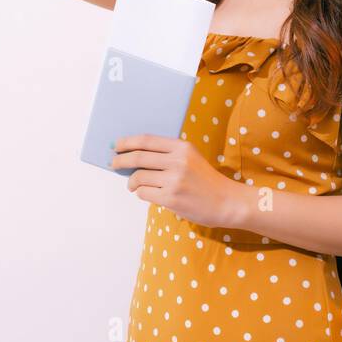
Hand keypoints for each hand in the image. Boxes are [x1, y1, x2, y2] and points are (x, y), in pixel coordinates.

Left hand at [111, 134, 242, 228]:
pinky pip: (144, 193)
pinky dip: (141, 193)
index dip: (127, 142)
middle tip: (114, 164)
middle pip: (138, 157)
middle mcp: (178, 161)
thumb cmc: (206, 180)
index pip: (146, 140)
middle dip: (121, 160)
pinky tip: (146, 194)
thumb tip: (135, 155)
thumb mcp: (191, 158)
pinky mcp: (172, 198)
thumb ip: (168, 154)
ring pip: (138, 177)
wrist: (227, 201)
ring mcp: (174, 180)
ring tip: (132, 185)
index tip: (117, 146)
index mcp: (182, 147)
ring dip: (131, 182)